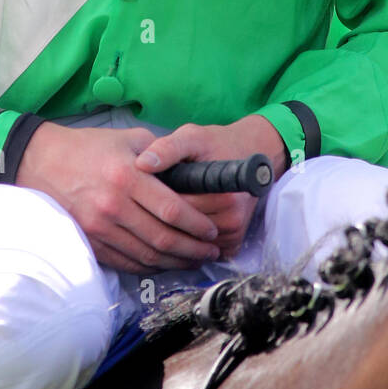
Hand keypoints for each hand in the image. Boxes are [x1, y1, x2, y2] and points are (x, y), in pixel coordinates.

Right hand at [14, 123, 223, 274]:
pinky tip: (164, 264)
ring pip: (147, 255)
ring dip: (175, 262)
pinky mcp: (90, 241)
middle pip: (163, 238)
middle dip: (193, 248)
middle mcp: (113, 205)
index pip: (171, 209)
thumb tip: (188, 173)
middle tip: (211, 250)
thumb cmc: (89, 148)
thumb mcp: (127, 138)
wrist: (42, 163)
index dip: (197, 224)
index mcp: (126, 176)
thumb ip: (159, 154)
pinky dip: (149, 267)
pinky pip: (126, 262)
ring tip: (194, 260)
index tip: (212, 229)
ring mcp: (100, 227)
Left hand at [134, 116, 288, 260]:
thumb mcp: (191, 137)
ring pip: (188, 243)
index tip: (144, 188)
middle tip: (147, 198)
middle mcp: (233, 219)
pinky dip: (185, 240)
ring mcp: (233, 235)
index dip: (155, 200)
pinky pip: (199, 250)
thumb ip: (168, 148)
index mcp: (225, 195)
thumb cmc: (215, 145)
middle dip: (161, 216)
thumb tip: (141, 163)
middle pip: (181, 229)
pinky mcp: (232, 245)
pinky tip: (176, 222)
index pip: (176, 210)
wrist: (245, 154)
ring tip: (162, 207)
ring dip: (172, 230)